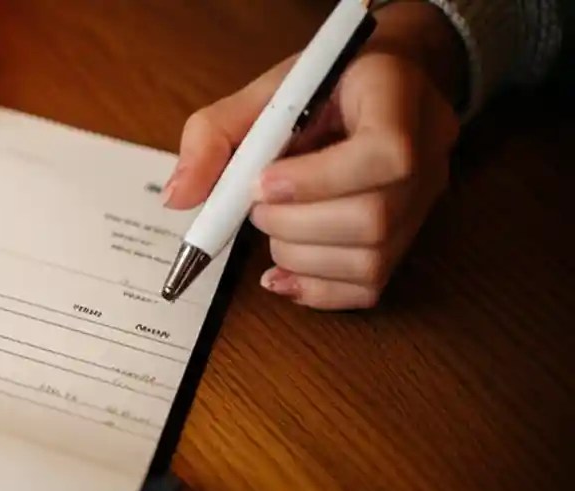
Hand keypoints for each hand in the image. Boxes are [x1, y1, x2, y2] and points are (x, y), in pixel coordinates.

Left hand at [164, 2, 466, 309]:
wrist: (381, 84)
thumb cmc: (324, 85)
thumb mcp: (266, 91)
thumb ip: (214, 135)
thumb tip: (179, 197)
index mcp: (396, 95)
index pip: (384, 153)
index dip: (318, 180)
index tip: (263, 183)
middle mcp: (427, 152)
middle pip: (373, 217)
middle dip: (295, 224)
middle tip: (257, 208)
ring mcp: (424, 202)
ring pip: (371, 259)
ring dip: (299, 257)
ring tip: (272, 229)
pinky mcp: (408, 238)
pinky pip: (369, 287)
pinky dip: (315, 290)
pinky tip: (281, 275)